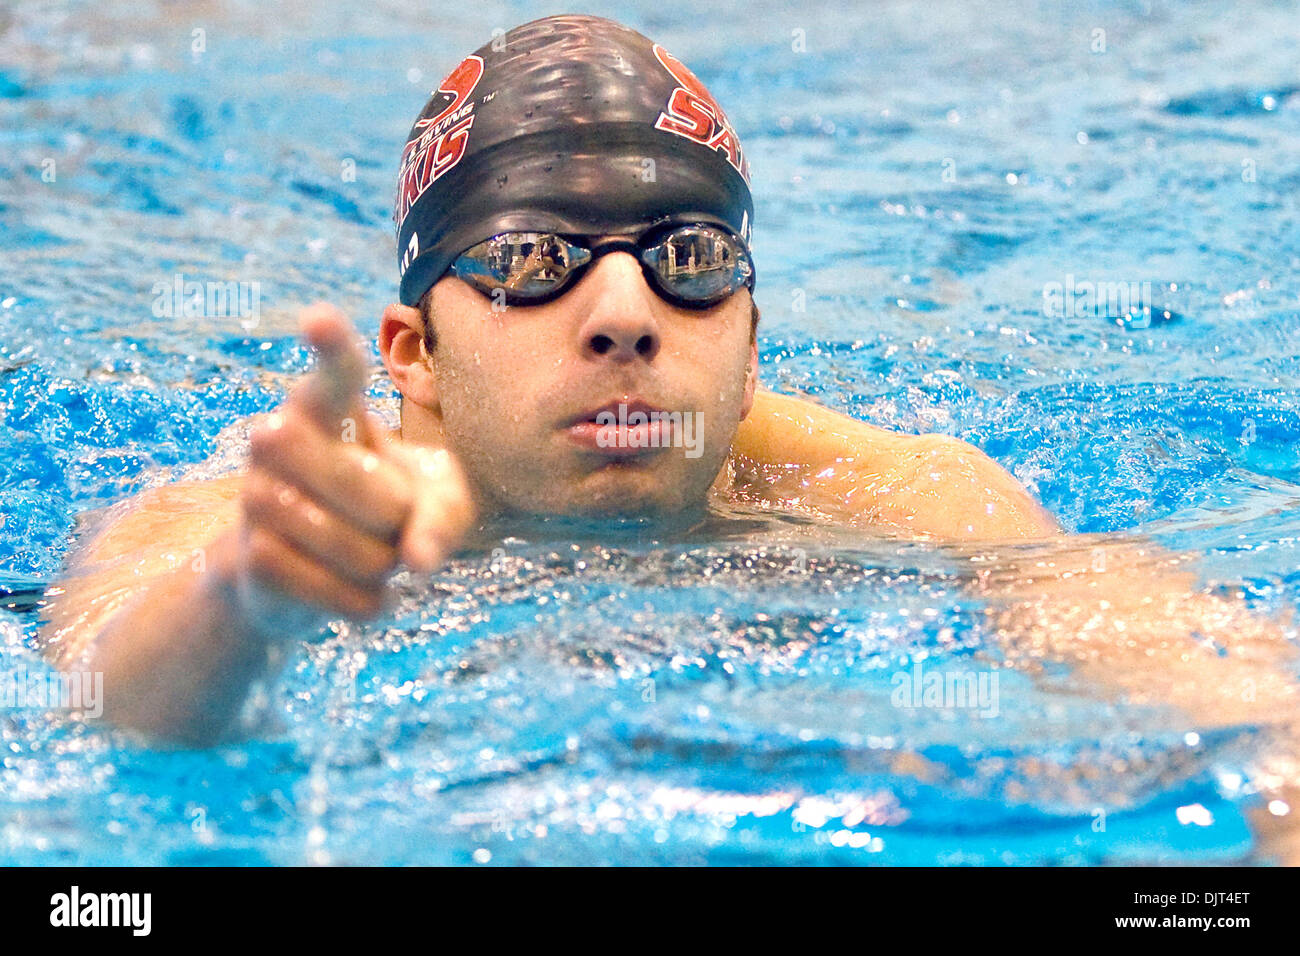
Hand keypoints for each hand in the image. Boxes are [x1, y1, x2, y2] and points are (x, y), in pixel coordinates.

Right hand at [215, 303, 474, 633]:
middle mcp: (277, 440)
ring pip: (336, 537)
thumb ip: (442, 520)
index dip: (331, 351)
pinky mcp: (248, 556)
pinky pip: (321, 586)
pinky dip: (358, 601)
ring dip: (375, 561)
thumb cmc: (390, 514)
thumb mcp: (437, 508)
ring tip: (376, 557)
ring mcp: (255, 496)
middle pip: (350, 476)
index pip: (335, 375)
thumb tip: (418, 560)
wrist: (317, 573)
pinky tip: (364, 596)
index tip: (319, 318)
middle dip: (390, 509)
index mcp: (328, 410)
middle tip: (393, 515)